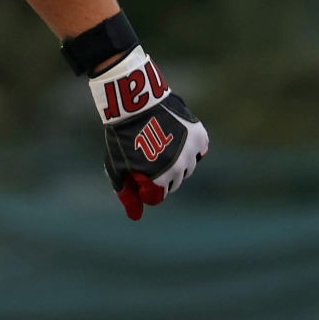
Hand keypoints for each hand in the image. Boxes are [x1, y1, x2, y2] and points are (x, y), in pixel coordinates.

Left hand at [90, 47, 208, 219]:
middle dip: (159, 176)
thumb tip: (135, 217)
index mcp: (159, 180)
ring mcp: (192, 151)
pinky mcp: (200, 136)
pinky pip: (198, 151)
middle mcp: (179, 168)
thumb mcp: (118, 167)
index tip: (136, 173)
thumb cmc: (123, 137)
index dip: (143, 187)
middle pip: (173, 184)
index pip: (156, 197)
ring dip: (175, 163)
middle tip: (146, 157)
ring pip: (187, 168)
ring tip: (158, 146)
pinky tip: (174, 138)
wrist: (135, 103)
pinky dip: (188, 148)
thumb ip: (126, 194)